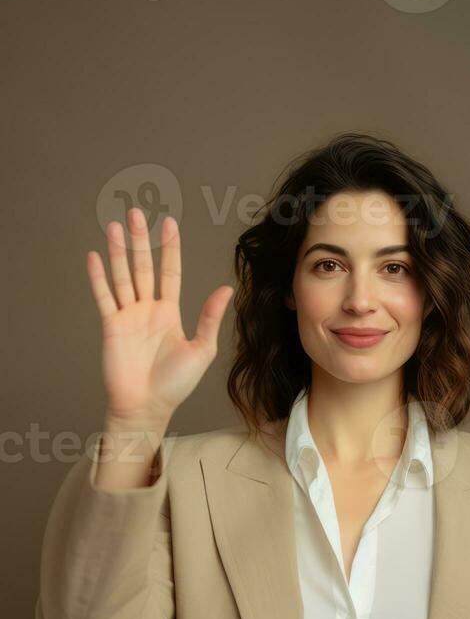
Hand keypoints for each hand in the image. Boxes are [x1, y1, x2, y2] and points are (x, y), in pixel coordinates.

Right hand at [87, 208, 233, 425]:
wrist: (148, 405)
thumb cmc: (176, 384)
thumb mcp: (201, 349)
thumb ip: (209, 317)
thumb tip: (226, 289)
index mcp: (169, 312)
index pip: (169, 271)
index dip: (169, 248)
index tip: (168, 223)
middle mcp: (147, 310)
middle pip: (143, 267)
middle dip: (140, 240)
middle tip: (136, 213)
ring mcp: (127, 317)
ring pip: (122, 276)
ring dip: (117, 251)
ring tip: (115, 225)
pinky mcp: (111, 327)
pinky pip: (104, 297)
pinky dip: (98, 277)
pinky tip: (95, 256)